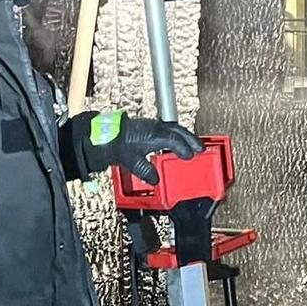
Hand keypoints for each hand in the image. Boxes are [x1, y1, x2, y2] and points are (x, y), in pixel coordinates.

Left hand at [84, 111, 203, 183]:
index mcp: (154, 134)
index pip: (174, 140)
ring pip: (174, 128)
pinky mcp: (148, 126)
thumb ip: (145, 170)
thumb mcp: (132, 160)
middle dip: (191, 140)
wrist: (105, 133)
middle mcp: (155, 127)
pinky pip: (168, 129)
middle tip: (201, 149)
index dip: (184, 148)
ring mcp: (152, 125)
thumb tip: (155, 179)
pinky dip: (175, 135)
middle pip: (179, 131)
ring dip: (184, 136)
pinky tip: (174, 143)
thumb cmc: (117, 143)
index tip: (190, 156)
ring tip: (192, 146)